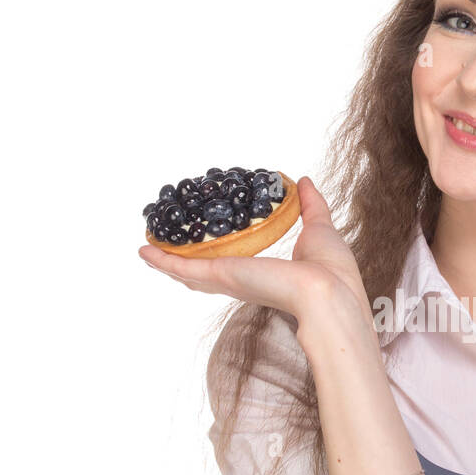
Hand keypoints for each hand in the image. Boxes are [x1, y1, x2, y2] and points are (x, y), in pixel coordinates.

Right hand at [138, 176, 369, 324]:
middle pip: (203, 275)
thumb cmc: (331, 270)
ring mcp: (229, 281)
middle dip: (182, 264)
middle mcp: (243, 282)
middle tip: (162, 250)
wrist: (328, 292)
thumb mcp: (319, 227)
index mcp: (264, 275)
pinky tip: (144, 250)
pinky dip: (162, 260)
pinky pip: (184, 270)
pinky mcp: (221, 277)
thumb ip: (310, 206)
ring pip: (188, 274)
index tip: (201, 247)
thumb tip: (303, 182)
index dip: (215, 260)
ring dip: (165, 262)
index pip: (234, 269)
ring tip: (145, 249)